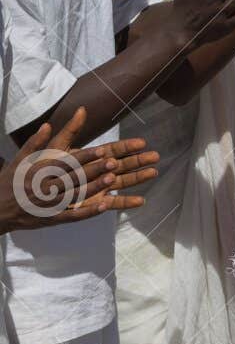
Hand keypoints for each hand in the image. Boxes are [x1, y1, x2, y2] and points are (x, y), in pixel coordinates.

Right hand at [0, 108, 160, 234]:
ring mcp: (49, 205)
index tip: (102, 150)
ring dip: (95, 188)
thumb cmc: (10, 182)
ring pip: (75, 195)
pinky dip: (89, 211)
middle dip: (94, 170)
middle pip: (73, 178)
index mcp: (38, 172)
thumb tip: (48, 124)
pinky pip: (73, 215)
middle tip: (114, 162)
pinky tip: (105, 205)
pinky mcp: (52, 219)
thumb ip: (35, 143)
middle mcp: (44, 188)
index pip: (66, 162)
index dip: (84, 157)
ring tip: (113, 179)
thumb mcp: (19, 160)